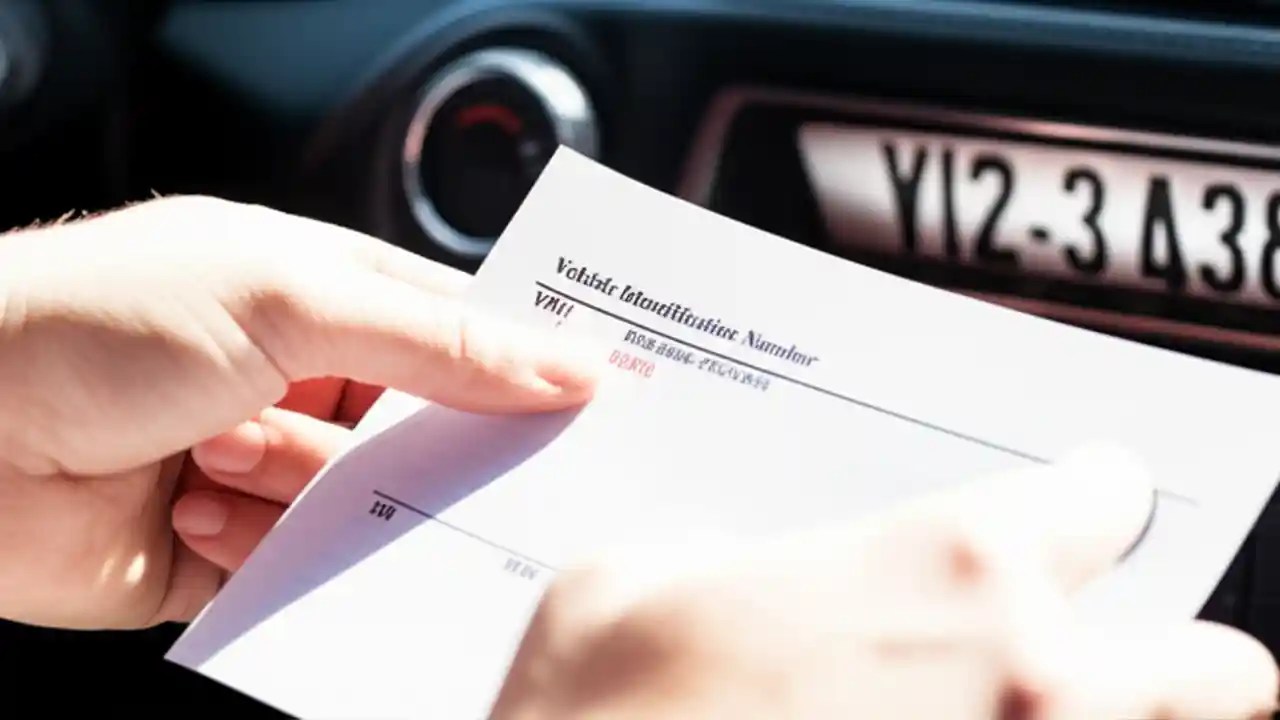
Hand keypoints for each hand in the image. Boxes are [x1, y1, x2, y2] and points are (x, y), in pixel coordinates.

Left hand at [0, 196, 596, 628]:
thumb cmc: (98, 323)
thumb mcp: (292, 298)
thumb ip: (441, 340)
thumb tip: (572, 364)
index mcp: (331, 296)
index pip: (468, 332)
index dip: (533, 367)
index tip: (596, 406)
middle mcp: (309, 381)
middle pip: (431, 435)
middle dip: (405, 448)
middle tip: (381, 442)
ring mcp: (272, 467)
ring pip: (370, 510)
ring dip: (298, 489)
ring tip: (214, 454)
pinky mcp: (234, 551)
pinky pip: (307, 573)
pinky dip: (260, 547)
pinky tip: (192, 505)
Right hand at [490, 448, 1277, 718]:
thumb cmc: (591, 719)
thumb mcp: (627, 581)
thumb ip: (725, 551)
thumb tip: (752, 570)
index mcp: (945, 566)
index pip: (1098, 496)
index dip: (1087, 498)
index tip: (1076, 513)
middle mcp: (1033, 682)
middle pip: (1219, 663)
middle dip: (1169, 655)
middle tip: (1091, 661)